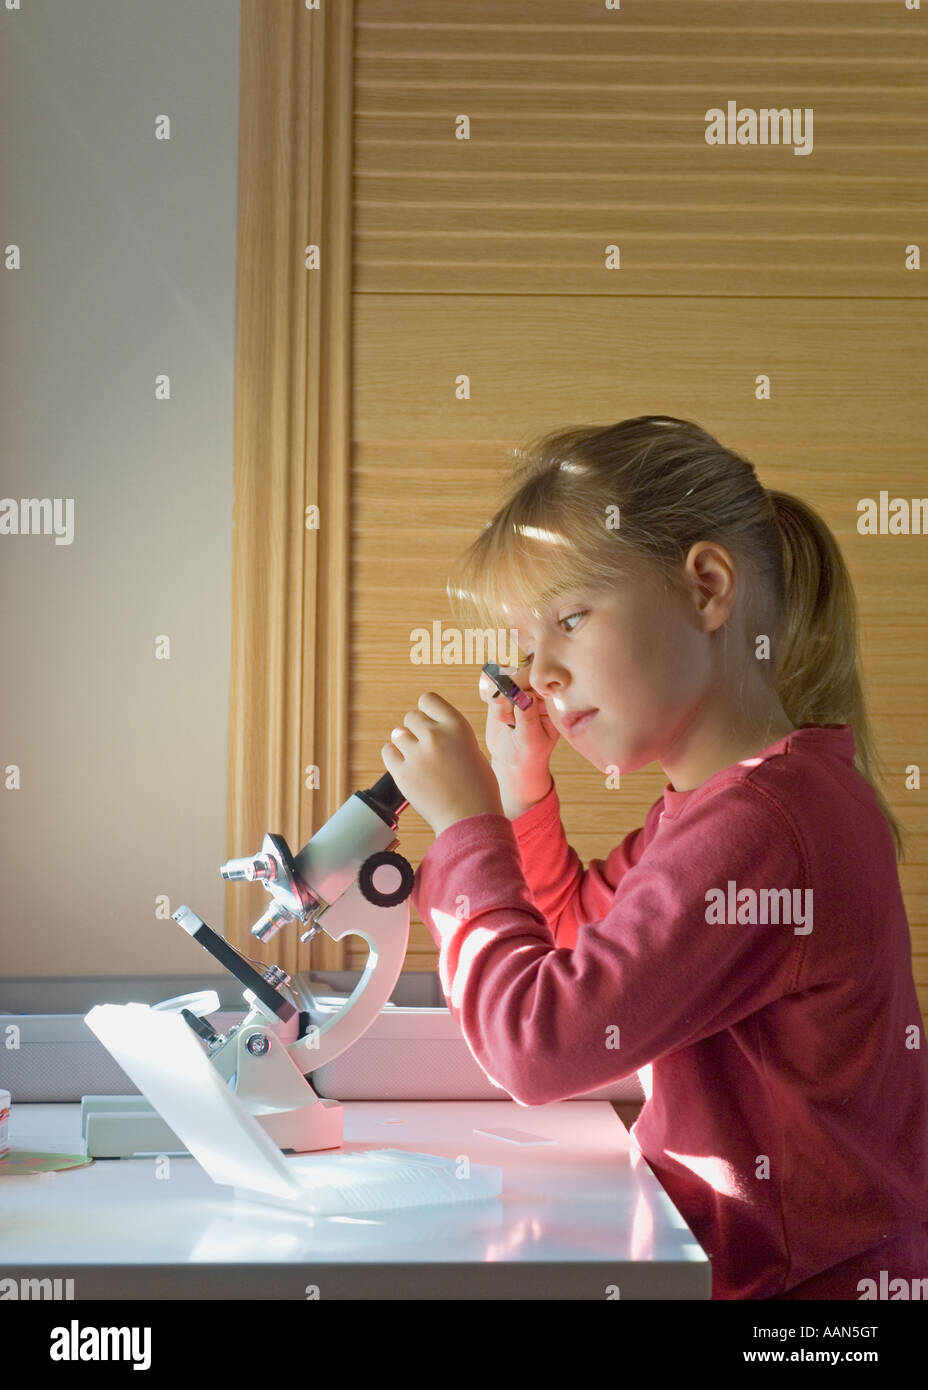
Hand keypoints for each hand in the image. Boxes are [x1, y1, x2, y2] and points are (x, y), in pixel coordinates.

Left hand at [381, 691, 504, 836]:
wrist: (471, 820)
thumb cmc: (478, 789)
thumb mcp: (473, 750)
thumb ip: (451, 736)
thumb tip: (431, 729)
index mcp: (457, 726)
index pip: (428, 700)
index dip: (428, 712)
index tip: (430, 724)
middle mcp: (435, 735)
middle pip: (411, 717)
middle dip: (416, 730)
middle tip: (426, 748)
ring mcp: (417, 754)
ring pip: (398, 734)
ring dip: (405, 744)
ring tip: (419, 761)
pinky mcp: (402, 773)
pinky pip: (388, 752)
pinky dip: (394, 758)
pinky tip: (407, 768)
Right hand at [479, 666, 559, 791]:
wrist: (512, 759)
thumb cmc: (528, 753)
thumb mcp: (531, 740)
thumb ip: (528, 718)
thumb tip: (525, 695)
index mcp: (553, 698)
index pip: (539, 678)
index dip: (521, 682)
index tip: (511, 700)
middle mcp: (538, 688)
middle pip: (517, 673)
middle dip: (506, 694)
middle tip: (504, 719)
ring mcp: (520, 686)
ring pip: (501, 676)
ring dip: (497, 698)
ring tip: (505, 721)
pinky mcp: (502, 687)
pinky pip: (490, 678)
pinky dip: (485, 690)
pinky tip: (490, 707)